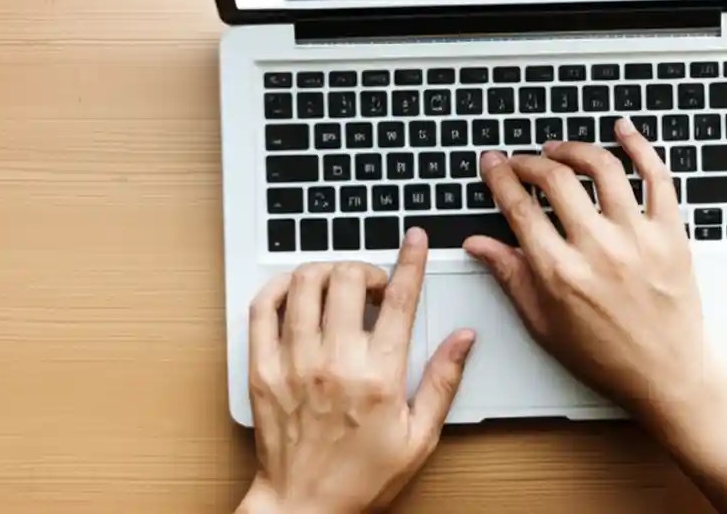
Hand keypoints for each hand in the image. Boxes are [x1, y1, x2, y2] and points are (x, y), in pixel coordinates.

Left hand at [241, 229, 475, 513]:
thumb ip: (443, 381)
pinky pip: (262, 308)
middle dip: (367, 269)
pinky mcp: (262, 369)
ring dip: (326, 272)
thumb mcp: (419, 437)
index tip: (415, 240)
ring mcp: (294, 363)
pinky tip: (295, 292)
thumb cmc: (360, 478)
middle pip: (349, 279)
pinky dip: (278, 288)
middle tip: (374, 286)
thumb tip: (464, 339)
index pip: (401, 300)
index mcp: (379, 377)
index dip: (411, 260)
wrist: (303, 508)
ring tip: (338, 287)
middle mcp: (335, 363)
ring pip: (305, 284)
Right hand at [465, 118, 726, 425]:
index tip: (492, 164)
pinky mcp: (671, 234)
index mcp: (560, 273)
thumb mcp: (542, 324)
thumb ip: (509, 276)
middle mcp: (598, 250)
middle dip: (529, 161)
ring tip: (559, 150)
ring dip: (574, 150)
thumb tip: (479, 244)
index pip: (520, 207)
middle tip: (520, 161)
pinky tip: (623, 131)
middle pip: (555, 179)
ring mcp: (638, 238)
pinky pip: (657, 177)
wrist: (665, 375)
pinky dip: (640, 147)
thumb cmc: (605, 356)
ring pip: (602, 169)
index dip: (500, 178)